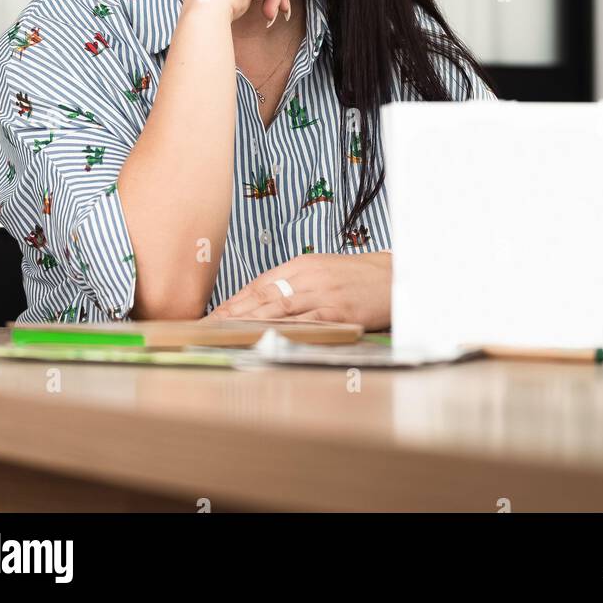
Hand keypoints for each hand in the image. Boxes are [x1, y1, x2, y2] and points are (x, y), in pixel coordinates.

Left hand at [202, 252, 391, 331]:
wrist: (394, 276)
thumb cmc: (357, 276)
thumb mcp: (322, 269)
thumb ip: (294, 282)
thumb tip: (263, 300)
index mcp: (302, 264)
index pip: (259, 284)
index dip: (234, 300)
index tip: (212, 315)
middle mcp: (308, 276)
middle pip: (263, 296)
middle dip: (232, 313)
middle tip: (208, 327)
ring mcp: (323, 294)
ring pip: (279, 309)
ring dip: (249, 323)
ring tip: (226, 335)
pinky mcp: (338, 313)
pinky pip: (306, 323)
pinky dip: (284, 331)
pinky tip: (266, 338)